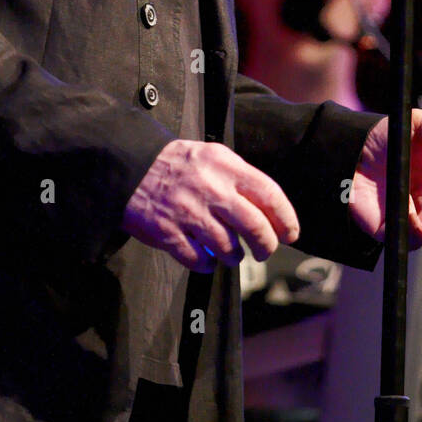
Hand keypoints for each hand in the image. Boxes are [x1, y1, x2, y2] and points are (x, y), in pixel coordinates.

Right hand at [122, 139, 300, 273]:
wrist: (131, 167)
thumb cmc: (179, 165)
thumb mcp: (213, 157)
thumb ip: (241, 179)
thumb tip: (272, 212)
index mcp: (225, 166)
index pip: (269, 194)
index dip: (285, 219)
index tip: (290, 233)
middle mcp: (210, 188)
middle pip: (254, 227)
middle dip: (266, 245)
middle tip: (264, 251)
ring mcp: (188, 212)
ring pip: (228, 248)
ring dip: (234, 256)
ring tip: (230, 253)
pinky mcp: (168, 233)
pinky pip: (199, 260)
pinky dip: (207, 264)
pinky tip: (206, 257)